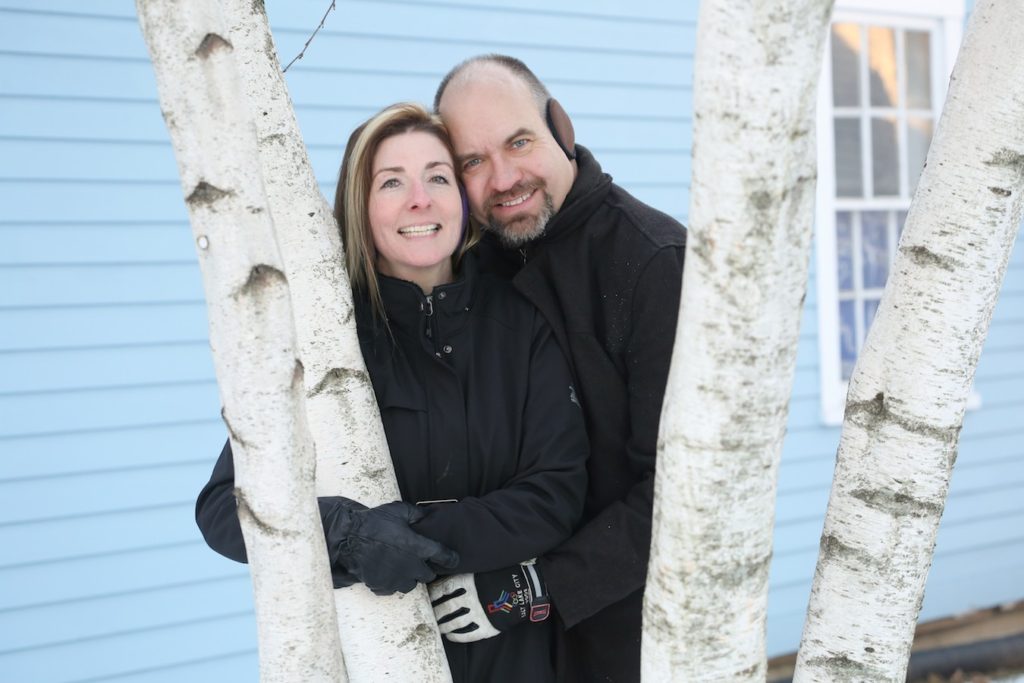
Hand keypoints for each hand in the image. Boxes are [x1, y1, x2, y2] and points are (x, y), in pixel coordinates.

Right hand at [319, 497, 458, 594]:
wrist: (348, 537)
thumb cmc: (374, 522)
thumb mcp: (398, 511)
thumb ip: (417, 514)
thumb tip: (429, 515)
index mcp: (417, 547)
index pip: (444, 556)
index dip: (450, 558)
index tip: (453, 560)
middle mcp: (410, 566)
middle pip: (427, 575)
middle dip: (424, 568)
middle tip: (415, 558)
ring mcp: (395, 579)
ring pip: (411, 585)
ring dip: (409, 577)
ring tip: (400, 566)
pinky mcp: (381, 586)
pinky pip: (392, 589)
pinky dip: (391, 583)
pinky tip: (385, 571)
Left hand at [428, 561, 550, 642]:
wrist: (527, 587)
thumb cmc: (505, 572)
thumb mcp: (483, 567)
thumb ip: (468, 571)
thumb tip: (452, 569)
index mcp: (469, 580)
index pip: (444, 588)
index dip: (434, 593)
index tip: (429, 596)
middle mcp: (470, 598)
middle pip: (446, 608)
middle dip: (436, 612)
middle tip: (430, 614)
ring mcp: (478, 613)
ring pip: (454, 622)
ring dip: (443, 626)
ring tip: (438, 627)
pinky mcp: (487, 626)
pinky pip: (468, 634)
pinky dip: (457, 636)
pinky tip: (451, 636)